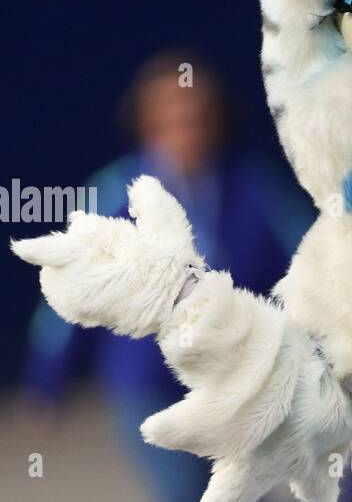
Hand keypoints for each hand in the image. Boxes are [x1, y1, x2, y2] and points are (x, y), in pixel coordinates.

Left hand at [11, 177, 202, 338]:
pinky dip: (73, 287)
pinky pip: (65, 298)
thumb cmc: (174, 265)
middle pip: (58, 260)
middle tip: (107, 248)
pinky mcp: (87, 317)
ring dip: (70, 268)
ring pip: (57, 278)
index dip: (36, 249)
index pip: (55, 251)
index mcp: (95, 261)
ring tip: (103, 266)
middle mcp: (82, 286)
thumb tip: (141, 184)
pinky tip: (95, 283)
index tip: (20, 248)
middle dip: (74, 248)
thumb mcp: (168, 224)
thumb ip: (150, 200)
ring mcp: (82, 305)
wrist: (182, 307)